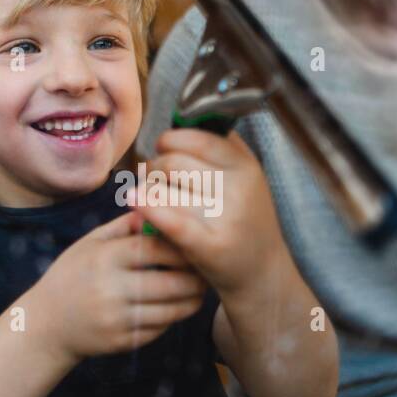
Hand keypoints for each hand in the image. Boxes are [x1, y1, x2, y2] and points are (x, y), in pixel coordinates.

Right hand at [29, 210, 207, 360]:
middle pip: (171, 282)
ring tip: (200, 290)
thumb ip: (125, 226)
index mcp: (105, 258)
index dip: (181, 247)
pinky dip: (173, 318)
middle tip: (207, 271)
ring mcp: (118, 319)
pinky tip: (177, 308)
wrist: (46, 325)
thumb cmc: (71, 276)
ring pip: (171, 310)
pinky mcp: (123, 342)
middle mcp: (111, 289)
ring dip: (192, 301)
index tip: (195, 245)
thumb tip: (159, 204)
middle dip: (195, 278)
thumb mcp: (90, 244)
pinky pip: (160, 328)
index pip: (155, 248)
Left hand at [137, 128, 287, 298]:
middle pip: (173, 162)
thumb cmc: (244, 222)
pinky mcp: (210, 247)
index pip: (194, 138)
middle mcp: (238, 189)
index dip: (169, 141)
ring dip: (150, 193)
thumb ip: (220, 148)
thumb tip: (182, 121)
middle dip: (154, 169)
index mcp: (245, 166)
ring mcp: (226, 218)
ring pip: (164, 189)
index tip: (164, 151)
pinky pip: (171, 219)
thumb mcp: (245, 178)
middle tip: (156, 182)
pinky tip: (133, 201)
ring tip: (156, 202)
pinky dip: (148, 207)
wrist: (262, 275)